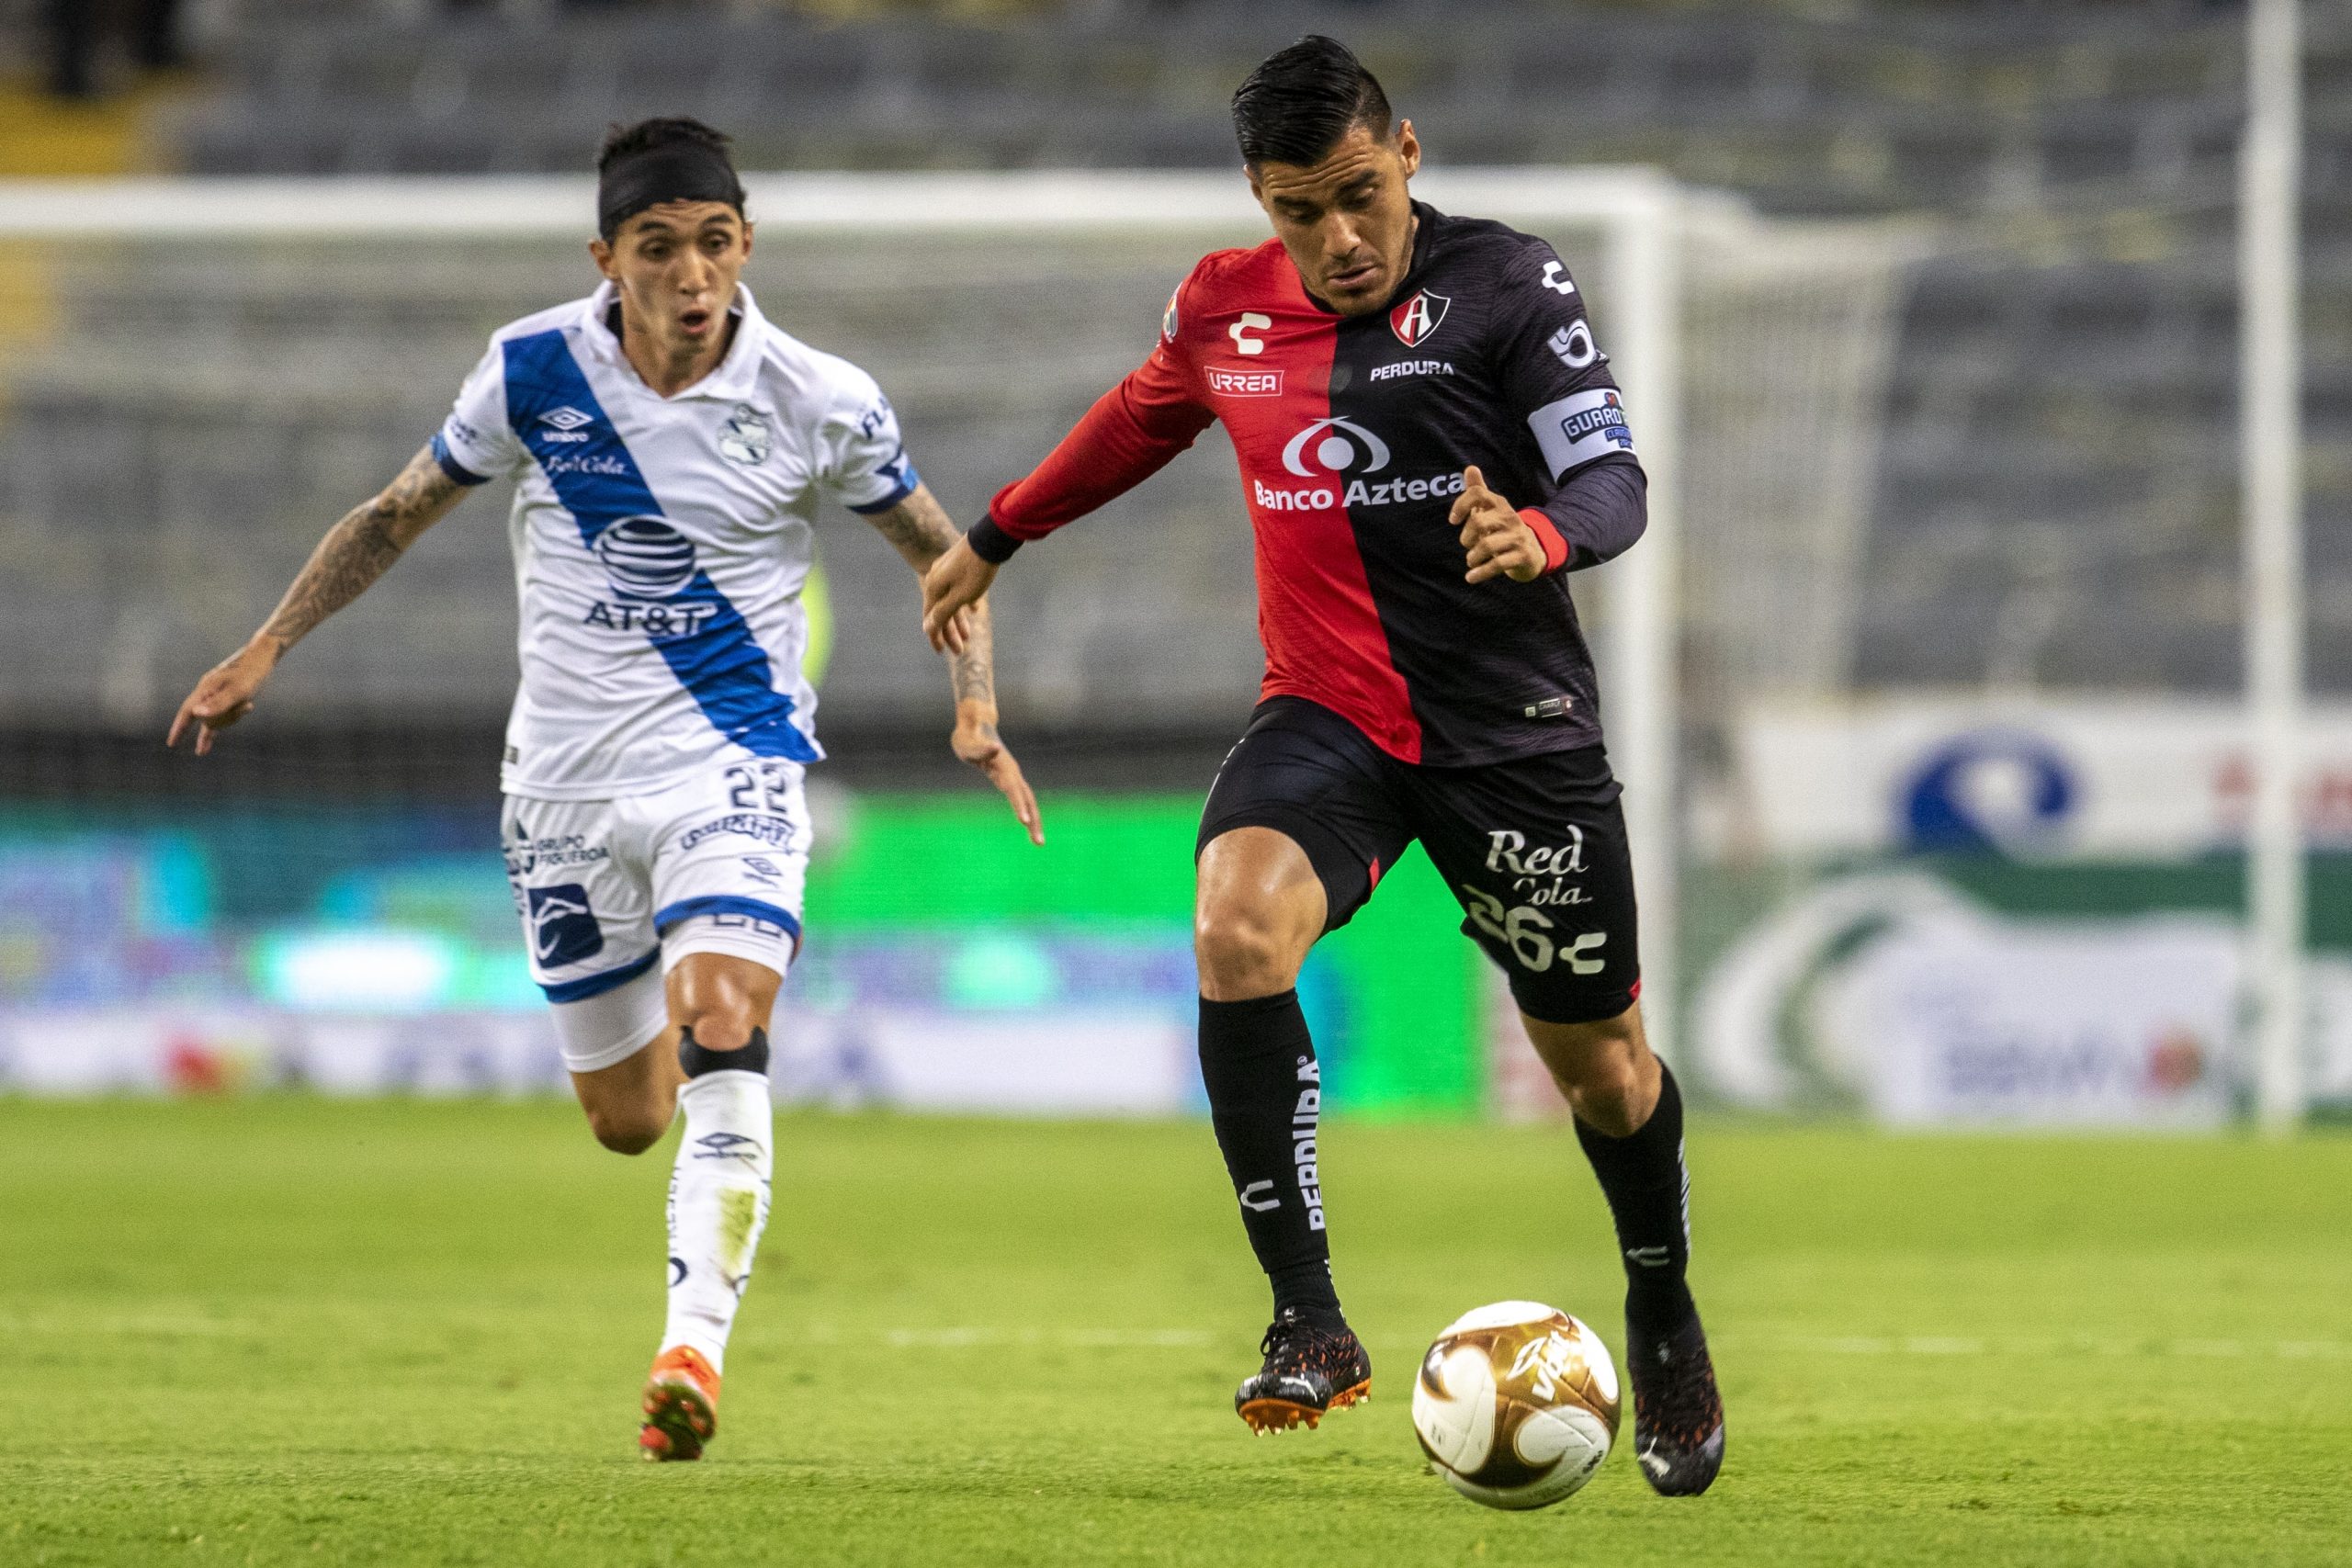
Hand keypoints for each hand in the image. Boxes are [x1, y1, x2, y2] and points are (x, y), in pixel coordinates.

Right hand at [165, 640, 280, 754]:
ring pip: (218, 720)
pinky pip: (216, 720)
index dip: (179, 728)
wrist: (263, 656)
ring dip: (233, 717)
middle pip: (207, 719)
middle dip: (226, 719)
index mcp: (206, 689)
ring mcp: (216, 697)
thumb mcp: (238, 690)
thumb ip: (218, 703)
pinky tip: (203, 749)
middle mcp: (207, 693)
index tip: (171, 744)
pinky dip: (213, 732)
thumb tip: (196, 714)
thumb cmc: (251, 672)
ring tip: (248, 704)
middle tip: (245, 705)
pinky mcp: (227, 700)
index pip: (187, 712)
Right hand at [922, 536, 994, 653]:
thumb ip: (943, 613)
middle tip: (960, 650)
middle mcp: (936, 580)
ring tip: (968, 635)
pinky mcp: (958, 566)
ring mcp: (946, 572)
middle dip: (950, 633)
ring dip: (959, 620)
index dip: (936, 637)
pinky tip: (974, 609)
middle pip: (941, 612)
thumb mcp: (960, 596)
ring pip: (950, 601)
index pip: (931, 619)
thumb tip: (927, 627)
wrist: (990, 539)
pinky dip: (964, 602)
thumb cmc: (976, 571)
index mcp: (933, 588)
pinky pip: (958, 589)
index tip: (941, 652)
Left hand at [952, 703, 1043, 845]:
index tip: (1023, 822)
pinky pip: (1021, 799)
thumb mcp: (969, 743)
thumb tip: (995, 747)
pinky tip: (1027, 824)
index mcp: (1004, 768)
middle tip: (1039, 843)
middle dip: (1034, 821)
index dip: (1018, 805)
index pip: (1014, 790)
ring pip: (1028, 801)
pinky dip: (1026, 812)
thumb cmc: (969, 736)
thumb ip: (981, 748)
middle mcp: (1013, 773)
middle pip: (1028, 800)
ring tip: (1038, 841)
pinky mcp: (1009, 779)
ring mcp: (1013, 776)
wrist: (976, 724)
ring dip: (1034, 820)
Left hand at [1450, 464, 1544, 583]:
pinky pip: (1497, 564)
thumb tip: (1470, 468)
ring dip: (1472, 557)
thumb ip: (1478, 490)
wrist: (1533, 551)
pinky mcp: (1522, 555)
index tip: (1453, 521)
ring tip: (1471, 561)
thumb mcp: (1491, 510)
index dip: (1461, 505)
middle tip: (1467, 545)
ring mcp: (1517, 536)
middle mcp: (1509, 517)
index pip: (1477, 494)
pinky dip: (1480, 573)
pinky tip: (1471, 577)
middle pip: (1478, 522)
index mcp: (1499, 504)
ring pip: (1487, 545)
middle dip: (1466, 537)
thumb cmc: (1503, 529)